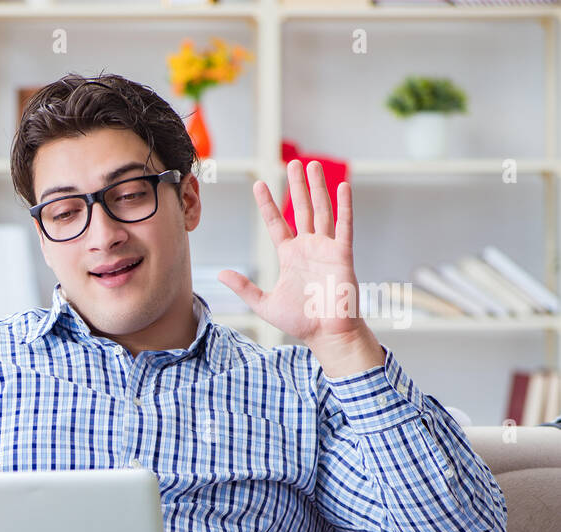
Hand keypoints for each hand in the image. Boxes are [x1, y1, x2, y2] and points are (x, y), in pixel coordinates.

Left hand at [219, 159, 383, 375]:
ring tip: (313, 166)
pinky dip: (344, 207)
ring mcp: (326, 249)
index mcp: (290, 256)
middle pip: (302, 209)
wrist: (326, 334)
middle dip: (296, 187)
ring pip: (321, 211)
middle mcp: (308, 247)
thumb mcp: (264, 303)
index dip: (268, 204)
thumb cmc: (300, 321)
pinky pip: (344, 226)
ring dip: (317, 188)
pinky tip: (342, 187)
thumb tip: (220, 275)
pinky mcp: (343, 255)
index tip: (258, 184)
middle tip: (293, 163)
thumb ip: (244, 287)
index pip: (277, 223)